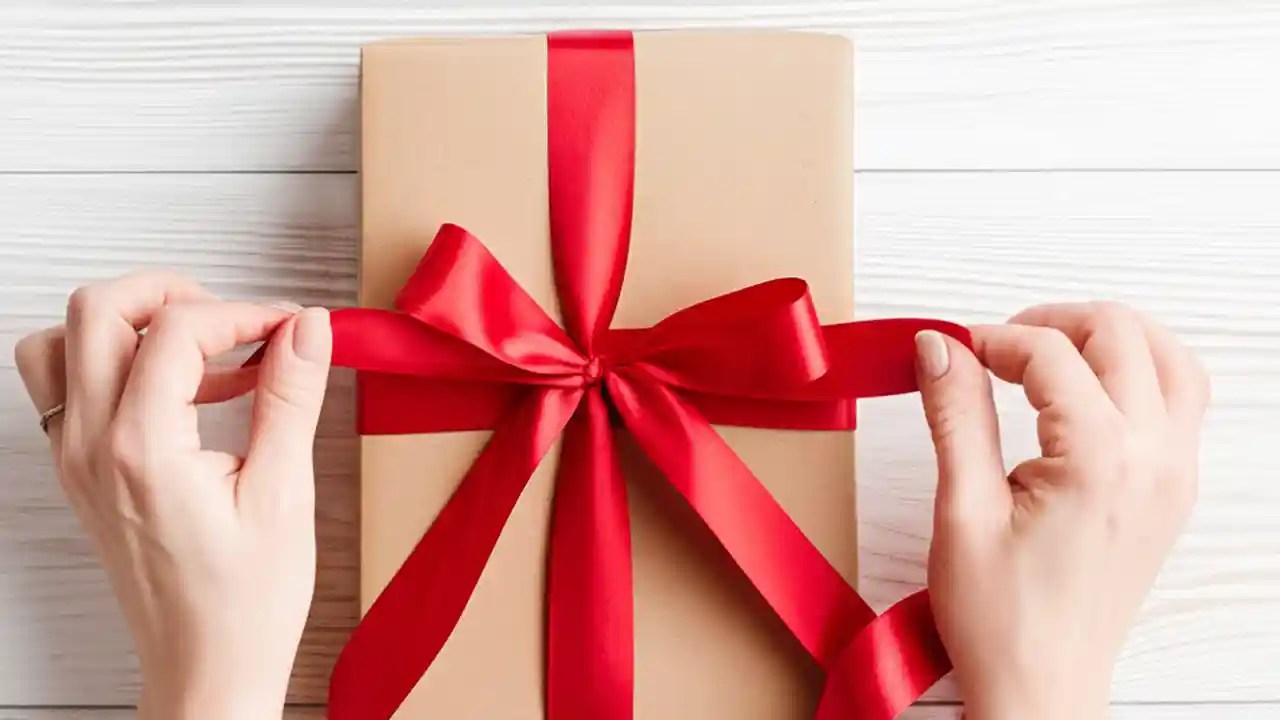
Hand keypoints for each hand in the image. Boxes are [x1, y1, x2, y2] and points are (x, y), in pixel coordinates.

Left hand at [13, 273, 331, 719]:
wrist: (206, 668)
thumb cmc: (245, 601)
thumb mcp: (284, 493)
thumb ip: (290, 398)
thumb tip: (307, 327)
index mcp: (141, 449)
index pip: (177, 329)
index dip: (245, 312)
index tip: (290, 329)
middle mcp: (90, 447)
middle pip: (97, 309)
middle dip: (174, 293)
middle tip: (236, 320)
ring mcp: (76, 458)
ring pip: (65, 341)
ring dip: (132, 324)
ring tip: (201, 350)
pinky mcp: (83, 471)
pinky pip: (71, 385)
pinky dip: (120, 364)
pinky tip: (188, 392)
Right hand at [915, 303, 1208, 719]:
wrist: (1043, 687)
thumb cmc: (1002, 619)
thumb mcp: (961, 510)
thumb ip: (955, 415)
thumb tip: (941, 347)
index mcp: (1100, 461)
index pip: (1050, 353)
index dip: (992, 339)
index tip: (952, 354)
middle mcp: (1154, 460)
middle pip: (1120, 334)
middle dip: (1051, 323)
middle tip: (995, 347)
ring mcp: (1174, 476)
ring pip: (1170, 358)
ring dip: (1109, 338)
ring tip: (1047, 353)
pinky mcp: (1173, 493)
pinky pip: (1181, 401)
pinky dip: (1140, 373)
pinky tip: (1089, 391)